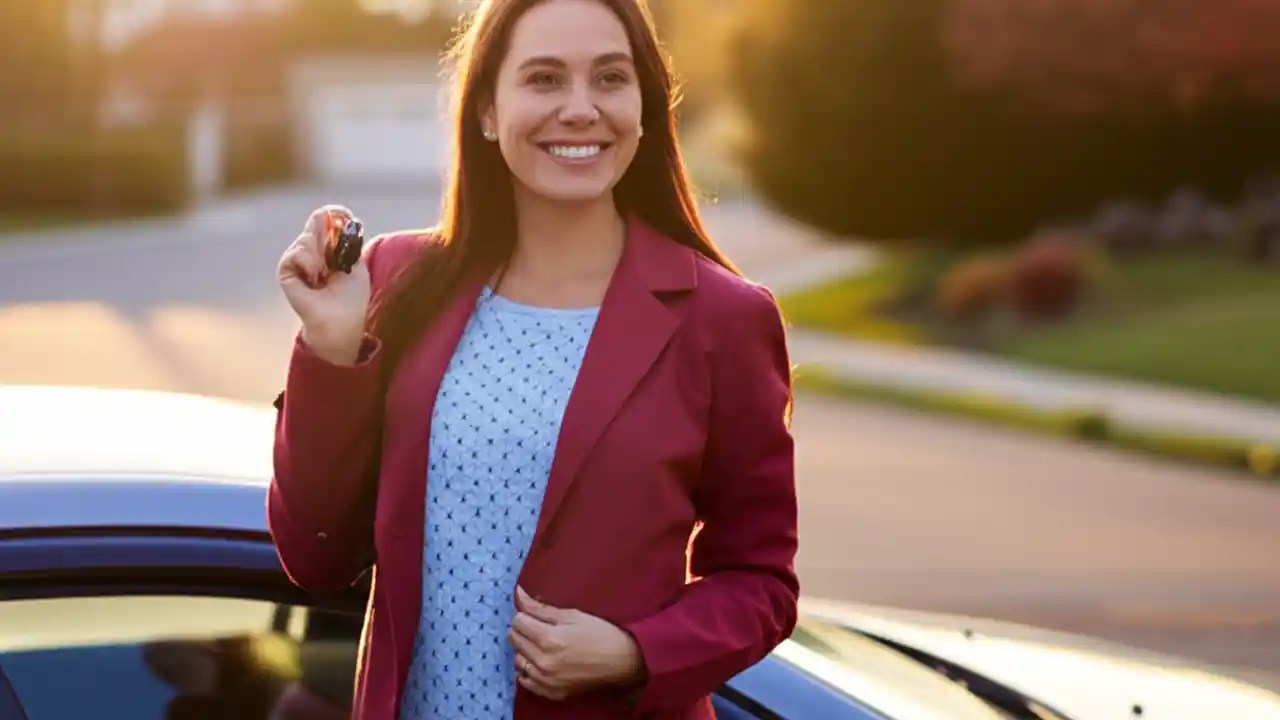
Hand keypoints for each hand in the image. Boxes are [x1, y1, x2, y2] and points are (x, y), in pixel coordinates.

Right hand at [277, 205, 371, 364]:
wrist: (342, 321)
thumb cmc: (352, 298)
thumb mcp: (356, 265)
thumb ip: (349, 244)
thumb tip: (343, 220)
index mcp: (327, 249)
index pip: (324, 221)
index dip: (332, 214)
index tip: (342, 212)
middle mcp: (310, 251)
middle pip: (315, 224)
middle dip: (327, 236)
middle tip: (335, 258)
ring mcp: (297, 260)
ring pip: (305, 238)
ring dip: (319, 255)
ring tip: (324, 275)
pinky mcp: (286, 271)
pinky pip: (295, 253)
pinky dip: (307, 261)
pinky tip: (314, 276)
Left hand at [508, 586, 644, 701]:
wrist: (622, 663)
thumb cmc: (600, 634)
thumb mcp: (572, 615)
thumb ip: (541, 608)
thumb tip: (519, 594)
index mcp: (549, 639)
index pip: (518, 622)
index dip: (525, 615)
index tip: (536, 616)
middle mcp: (543, 662)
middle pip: (514, 640)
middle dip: (523, 630)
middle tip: (539, 629)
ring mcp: (545, 680)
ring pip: (517, 660)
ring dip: (525, 650)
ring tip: (542, 646)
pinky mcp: (550, 692)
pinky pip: (524, 680)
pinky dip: (528, 670)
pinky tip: (541, 663)